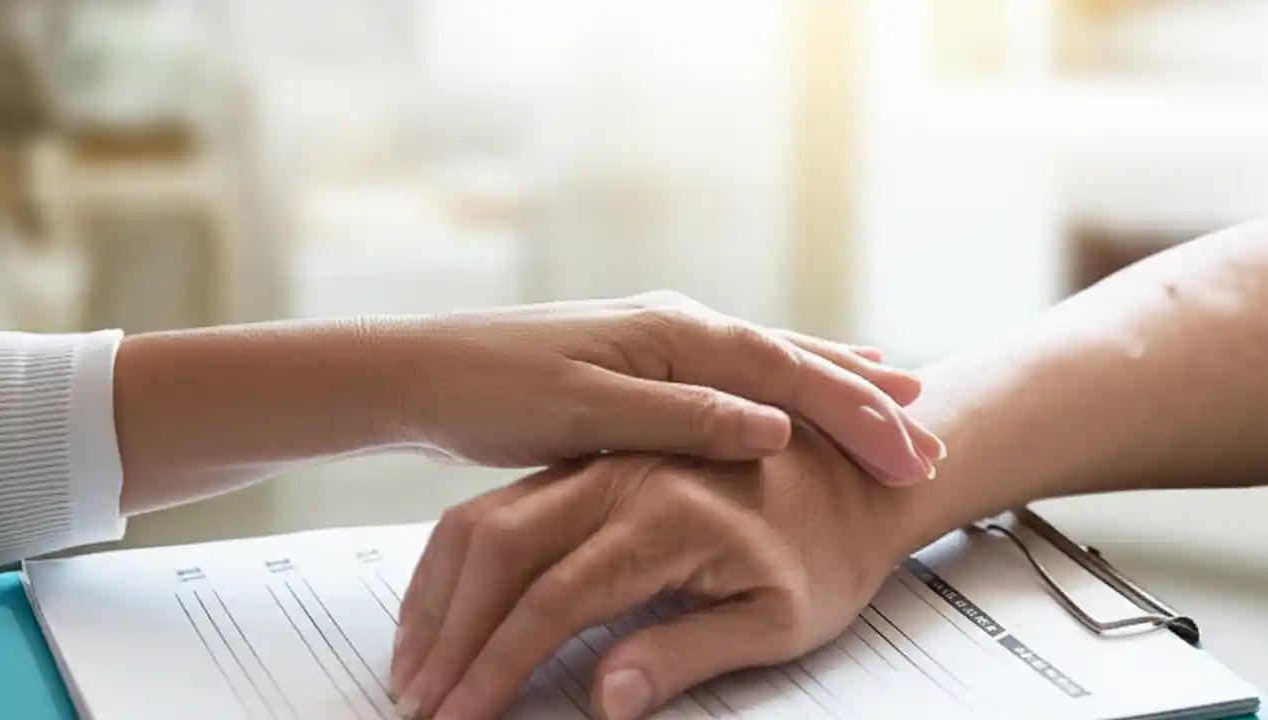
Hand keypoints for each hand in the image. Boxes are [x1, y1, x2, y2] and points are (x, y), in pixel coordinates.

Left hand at [370, 291, 942, 483]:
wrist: (425, 373)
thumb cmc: (494, 394)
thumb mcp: (587, 413)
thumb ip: (682, 417)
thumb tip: (773, 425)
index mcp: (675, 336)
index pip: (791, 373)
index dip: (858, 415)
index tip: (912, 456)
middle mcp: (680, 327)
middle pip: (796, 361)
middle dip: (867, 403)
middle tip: (930, 445)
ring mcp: (665, 341)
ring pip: (773, 361)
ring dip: (837, 387)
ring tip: (900, 400)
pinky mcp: (647, 366)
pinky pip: (739, 373)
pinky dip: (785, 384)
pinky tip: (799, 395)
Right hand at [389, 424, 916, 718]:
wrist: (852, 480)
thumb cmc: (824, 556)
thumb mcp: (777, 622)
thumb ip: (686, 655)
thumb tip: (602, 700)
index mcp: (669, 513)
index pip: (556, 597)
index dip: (498, 665)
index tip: (460, 718)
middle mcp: (621, 475)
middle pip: (501, 547)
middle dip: (450, 633)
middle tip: (420, 703)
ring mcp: (599, 464)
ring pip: (488, 517)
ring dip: (441, 594)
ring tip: (414, 667)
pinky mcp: (590, 465)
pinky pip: (502, 503)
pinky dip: (458, 559)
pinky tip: (440, 606)